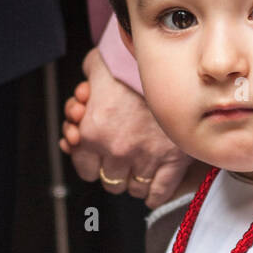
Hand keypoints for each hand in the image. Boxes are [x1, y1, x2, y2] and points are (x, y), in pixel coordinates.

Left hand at [59, 47, 191, 207]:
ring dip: (134, 182)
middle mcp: (116, 150)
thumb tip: (79, 106)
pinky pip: (159, 191)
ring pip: (134, 189)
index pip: (85, 170)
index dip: (91, 164)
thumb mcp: (95, 71)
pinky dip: (155, 194)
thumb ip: (84, 93)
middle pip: (110, 182)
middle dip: (113, 172)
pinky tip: (152, 192)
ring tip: (138, 171)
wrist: (164, 57)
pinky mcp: (172, 159)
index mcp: (92, 132)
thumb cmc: (129, 60)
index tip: (98, 159)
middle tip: (120, 162)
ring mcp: (146, 156)